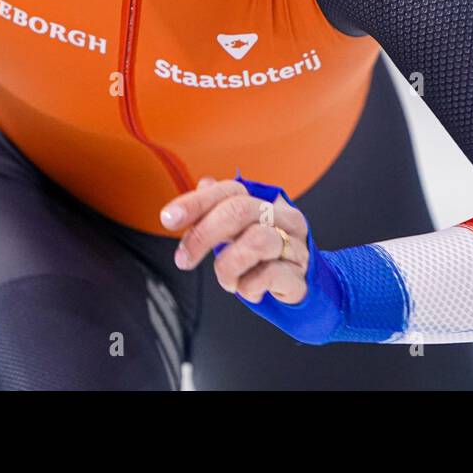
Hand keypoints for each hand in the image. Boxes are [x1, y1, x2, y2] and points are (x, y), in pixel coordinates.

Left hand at [159, 171, 349, 344]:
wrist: (303, 288)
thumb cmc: (265, 258)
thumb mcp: (238, 233)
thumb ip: (219, 208)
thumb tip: (203, 182)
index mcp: (266, 202)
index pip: (230, 189)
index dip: (196, 202)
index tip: (168, 219)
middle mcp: (284, 217)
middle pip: (239, 210)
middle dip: (203, 234)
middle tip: (183, 259)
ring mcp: (296, 245)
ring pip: (255, 241)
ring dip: (227, 267)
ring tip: (228, 281)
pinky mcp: (300, 274)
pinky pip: (269, 275)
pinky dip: (249, 287)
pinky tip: (249, 290)